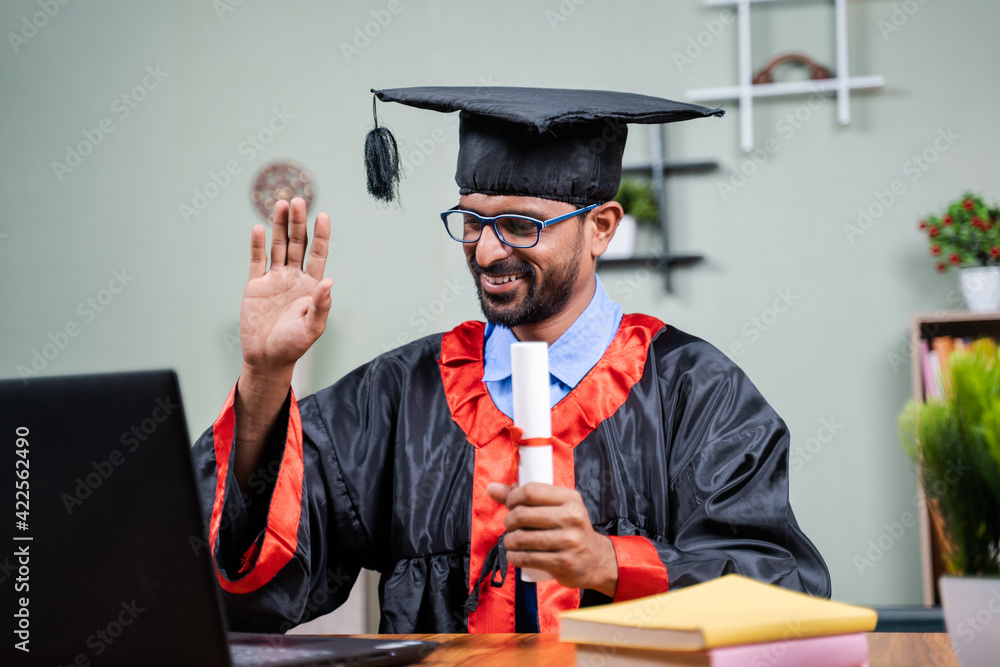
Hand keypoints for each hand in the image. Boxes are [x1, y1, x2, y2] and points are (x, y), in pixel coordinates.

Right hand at [240, 197, 332, 377]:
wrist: (266, 358)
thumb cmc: (293, 345)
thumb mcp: (312, 328)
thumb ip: (321, 306)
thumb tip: (329, 281)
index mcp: (311, 286)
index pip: (318, 254)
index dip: (321, 235)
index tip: (324, 216)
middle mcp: (294, 278)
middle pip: (297, 244)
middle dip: (298, 223)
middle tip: (298, 200)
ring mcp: (274, 279)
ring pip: (278, 246)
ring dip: (279, 226)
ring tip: (281, 204)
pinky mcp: (255, 285)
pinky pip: (257, 260)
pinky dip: (257, 245)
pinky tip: (258, 228)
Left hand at [487, 482, 617, 596]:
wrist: (595, 559)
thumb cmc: (569, 528)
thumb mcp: (555, 507)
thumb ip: (524, 496)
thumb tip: (492, 488)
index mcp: (570, 498)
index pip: (531, 491)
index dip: (513, 497)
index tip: (510, 505)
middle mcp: (572, 517)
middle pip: (523, 515)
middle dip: (509, 520)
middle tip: (510, 525)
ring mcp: (569, 541)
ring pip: (522, 538)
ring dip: (509, 540)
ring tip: (510, 541)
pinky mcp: (563, 562)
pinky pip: (528, 558)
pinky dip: (514, 557)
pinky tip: (514, 555)